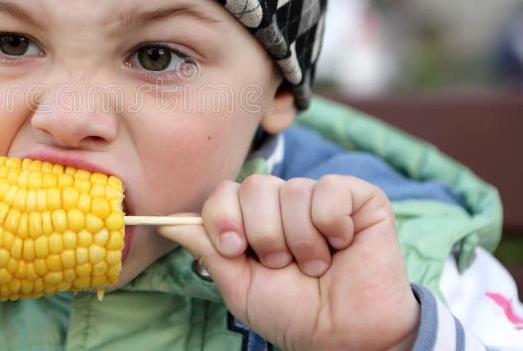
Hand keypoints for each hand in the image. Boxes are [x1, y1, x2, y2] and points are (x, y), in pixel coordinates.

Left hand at [158, 174, 419, 349]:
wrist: (343, 336)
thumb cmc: (292, 313)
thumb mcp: (238, 283)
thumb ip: (206, 247)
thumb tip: (164, 221)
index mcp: (253, 219)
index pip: (225, 192)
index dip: (224, 218)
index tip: (235, 250)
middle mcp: (284, 202)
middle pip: (255, 187)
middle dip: (264, 235)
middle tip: (282, 265)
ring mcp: (319, 197)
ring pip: (292, 191)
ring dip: (300, 241)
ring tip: (316, 266)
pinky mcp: (358, 197)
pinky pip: (330, 189)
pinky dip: (331, 225)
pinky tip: (341, 245)